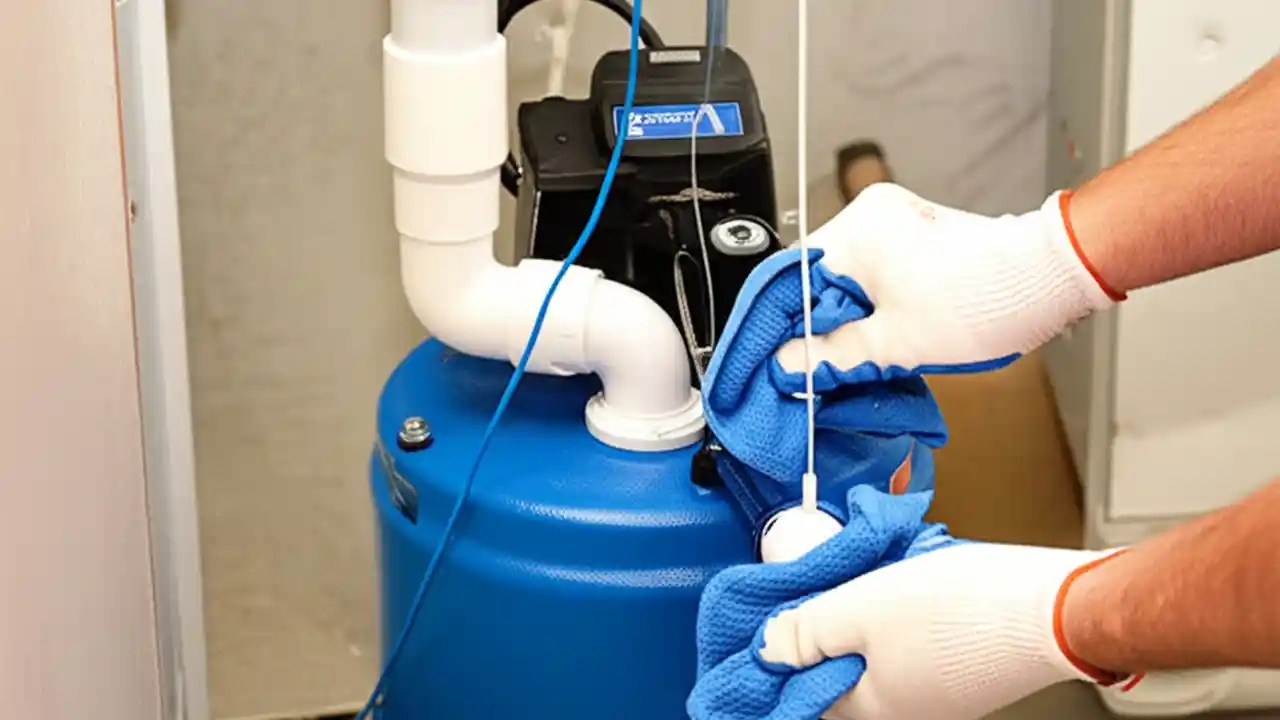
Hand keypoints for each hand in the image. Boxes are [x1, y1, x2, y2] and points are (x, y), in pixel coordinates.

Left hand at [758, 543, 1117, 719]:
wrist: (1054, 605)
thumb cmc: (962, 609)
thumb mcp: (856, 606)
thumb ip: (804, 629)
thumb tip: (768, 648)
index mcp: (871, 709)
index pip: (805, 691)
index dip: (788, 650)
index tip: (783, 615)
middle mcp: (906, 712)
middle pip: (843, 670)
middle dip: (829, 628)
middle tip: (827, 585)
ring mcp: (940, 695)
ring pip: (879, 655)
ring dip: (867, 617)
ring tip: (871, 577)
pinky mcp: (966, 671)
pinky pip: (914, 647)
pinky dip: (902, 616)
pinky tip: (908, 584)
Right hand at [776, 183, 1117, 376]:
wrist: (1050, 281)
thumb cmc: (983, 298)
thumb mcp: (894, 342)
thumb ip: (831, 355)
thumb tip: (789, 366)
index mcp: (856, 232)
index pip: (789, 278)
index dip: (775, 325)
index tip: (768, 360)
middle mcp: (871, 220)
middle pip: (816, 282)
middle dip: (813, 330)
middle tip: (807, 372)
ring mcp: (896, 229)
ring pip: (845, 286)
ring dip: (842, 325)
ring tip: (843, 364)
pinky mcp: (915, 244)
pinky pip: (873, 281)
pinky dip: (868, 314)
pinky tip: (873, 346)